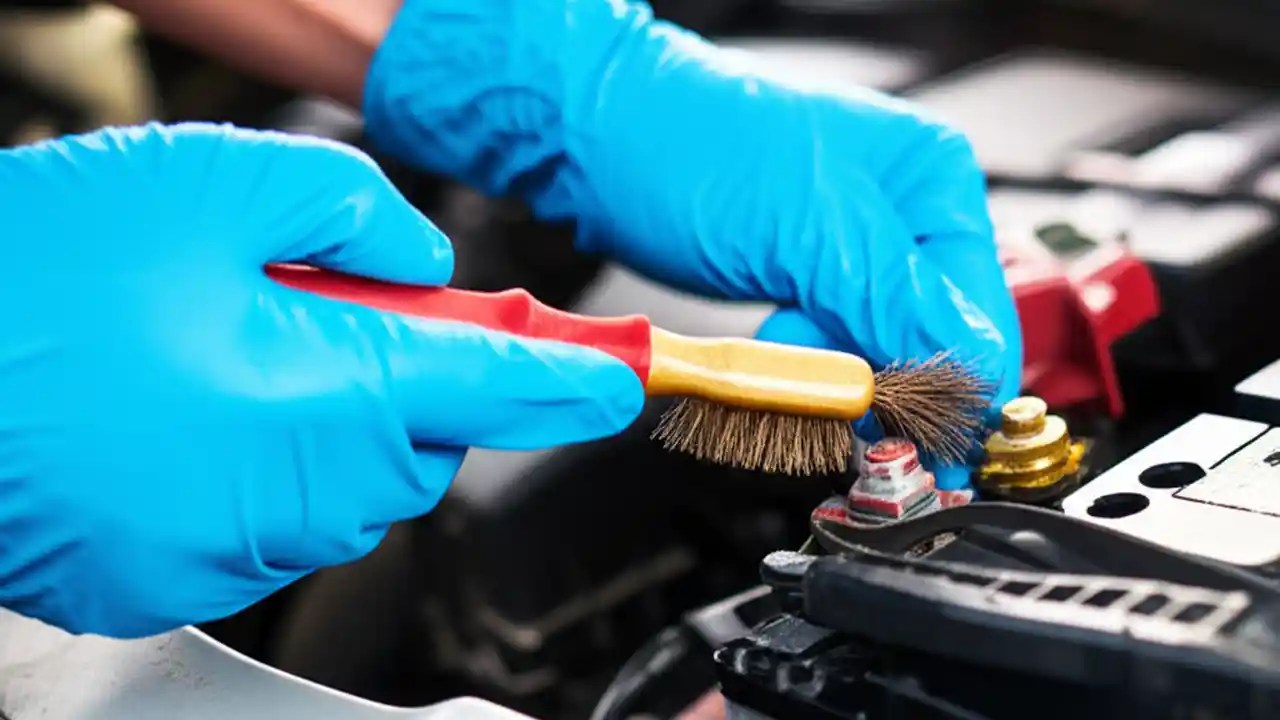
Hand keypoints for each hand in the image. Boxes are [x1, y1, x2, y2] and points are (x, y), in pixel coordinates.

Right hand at [0, 123, 642, 637]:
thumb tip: (417, 255)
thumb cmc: (41, 279)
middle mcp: (302, 494)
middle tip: (328, 308)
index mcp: (335, 393)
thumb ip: (352, 210)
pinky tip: (180, 406)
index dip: (576, 375)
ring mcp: (237, 546)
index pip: (504, 389)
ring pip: (348, 481)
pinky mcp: (177, 572)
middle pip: (423, 436)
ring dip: (324, 415)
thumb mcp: (213, 184)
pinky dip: (257, 462)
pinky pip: (270, 516)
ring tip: (221, 348)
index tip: (623, 373)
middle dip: (406, 373)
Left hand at [363, 0, 1020, 488]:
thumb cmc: (690, 144)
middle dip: (877, 382)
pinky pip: (827, 342)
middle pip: (928, 341)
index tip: (922, 457)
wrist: (594, 134)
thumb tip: (957, 376)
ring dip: (830, 374)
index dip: (952, 397)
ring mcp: (851, 247)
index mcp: (931, 182)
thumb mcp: (806, 228)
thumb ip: (889, 303)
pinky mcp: (804, 274)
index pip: (978, 317)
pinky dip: (800, 362)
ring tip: (778, 360)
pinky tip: (771, 353)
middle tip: (833, 412)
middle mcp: (903, 214)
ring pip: (873, 350)